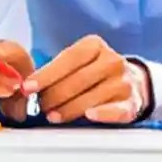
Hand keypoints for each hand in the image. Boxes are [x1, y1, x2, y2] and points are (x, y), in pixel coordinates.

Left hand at [26, 35, 147, 123]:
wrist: (132, 81)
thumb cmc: (95, 73)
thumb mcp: (79, 62)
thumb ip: (57, 70)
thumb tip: (29, 87)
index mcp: (96, 45)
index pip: (68, 59)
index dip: (46, 75)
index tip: (29, 87)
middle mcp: (112, 61)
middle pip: (77, 80)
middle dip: (54, 95)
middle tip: (40, 106)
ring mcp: (123, 82)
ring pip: (91, 97)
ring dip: (68, 109)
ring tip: (53, 115)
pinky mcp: (131, 103)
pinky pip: (115, 109)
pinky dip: (101, 113)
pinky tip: (89, 115)